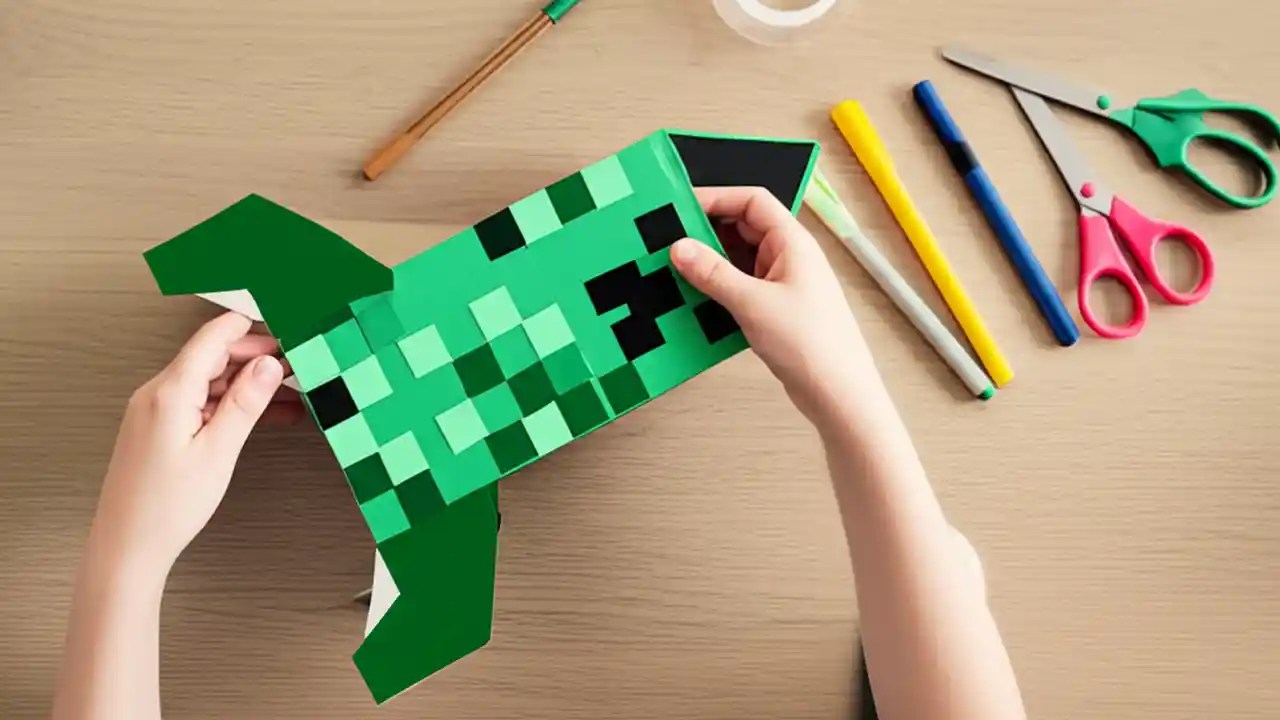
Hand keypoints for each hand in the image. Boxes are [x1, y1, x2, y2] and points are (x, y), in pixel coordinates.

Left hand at [92, 312, 302, 578]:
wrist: (127, 546)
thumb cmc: (165, 508)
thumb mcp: (218, 452)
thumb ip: (246, 403)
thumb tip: (269, 366)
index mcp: (169, 393)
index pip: (213, 337)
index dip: (251, 330)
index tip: (284, 330)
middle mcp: (157, 394)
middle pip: (213, 356)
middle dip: (257, 358)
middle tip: (297, 368)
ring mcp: (155, 410)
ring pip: (210, 380)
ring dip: (248, 383)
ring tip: (289, 396)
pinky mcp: (159, 427)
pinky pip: (200, 400)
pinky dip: (231, 403)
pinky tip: (259, 415)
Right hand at [671, 187, 881, 428]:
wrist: (838, 394)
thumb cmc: (811, 345)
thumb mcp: (753, 303)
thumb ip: (713, 273)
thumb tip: (680, 248)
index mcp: (793, 243)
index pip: (752, 202)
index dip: (716, 198)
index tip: (681, 207)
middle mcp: (789, 258)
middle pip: (742, 229)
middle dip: (706, 233)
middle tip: (671, 242)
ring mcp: (782, 284)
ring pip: (738, 260)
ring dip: (710, 265)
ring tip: (677, 272)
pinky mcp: (775, 310)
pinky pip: (740, 287)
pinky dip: (718, 289)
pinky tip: (696, 301)